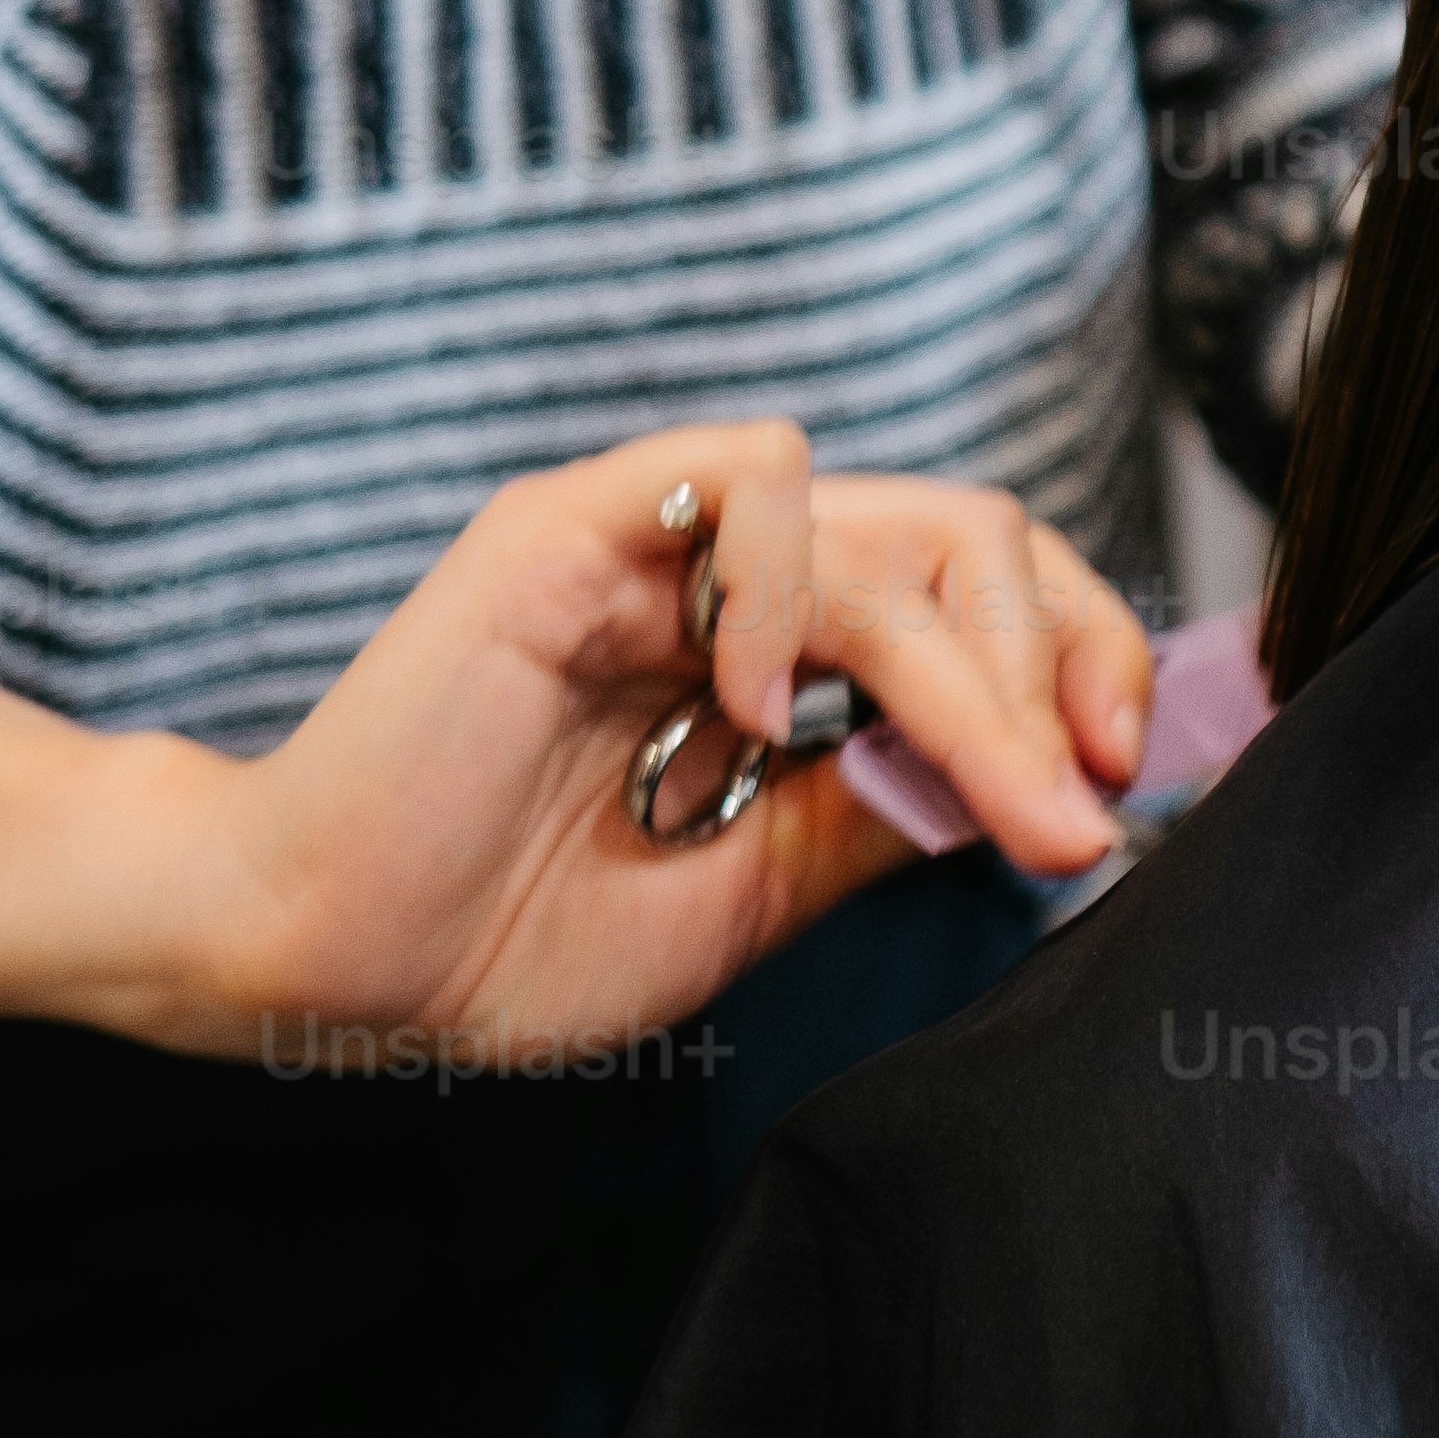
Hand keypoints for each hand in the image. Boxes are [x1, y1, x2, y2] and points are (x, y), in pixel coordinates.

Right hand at [205, 422, 1157, 1058]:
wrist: (321, 964)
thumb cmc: (499, 940)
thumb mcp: (749, 894)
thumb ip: (876, 819)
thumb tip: (1046, 786)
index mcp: (773, 655)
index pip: (978, 593)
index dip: (1075, 662)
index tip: (1117, 780)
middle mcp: (725, 578)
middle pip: (969, 536)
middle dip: (1063, 658)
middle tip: (1088, 789)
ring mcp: (650, 543)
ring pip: (888, 524)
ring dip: (975, 664)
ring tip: (996, 788)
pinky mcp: (572, 529)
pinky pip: (745, 473)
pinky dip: (795, 580)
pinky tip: (764, 709)